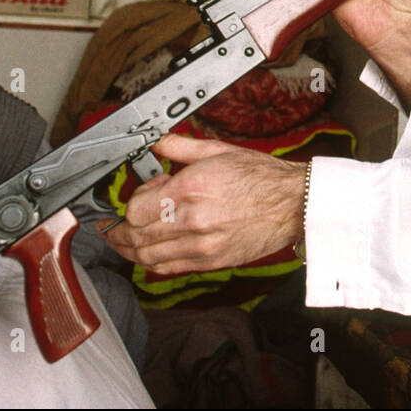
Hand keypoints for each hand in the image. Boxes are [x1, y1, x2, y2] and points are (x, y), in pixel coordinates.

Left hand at [102, 134, 304, 275]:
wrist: (294, 204)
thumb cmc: (262, 177)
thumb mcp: (219, 151)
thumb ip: (180, 146)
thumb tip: (155, 142)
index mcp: (192, 187)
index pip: (135, 208)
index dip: (130, 202)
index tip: (141, 195)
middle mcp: (194, 219)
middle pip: (136, 235)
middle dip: (120, 230)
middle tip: (117, 224)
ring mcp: (202, 245)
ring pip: (147, 256)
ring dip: (130, 249)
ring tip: (124, 241)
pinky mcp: (211, 262)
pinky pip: (168, 268)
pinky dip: (152, 261)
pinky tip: (148, 252)